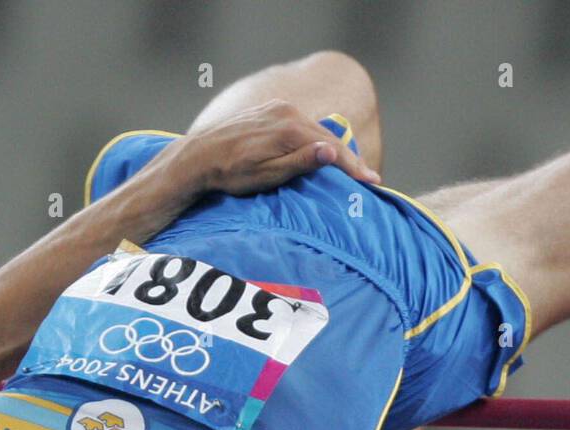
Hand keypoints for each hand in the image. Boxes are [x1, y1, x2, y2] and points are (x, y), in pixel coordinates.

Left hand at [170, 100, 381, 196]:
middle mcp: (287, 112)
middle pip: (328, 137)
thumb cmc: (230, 173)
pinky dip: (317, 139)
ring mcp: (278, 108)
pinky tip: (324, 151)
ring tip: (352, 168)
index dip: (354, 167)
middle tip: (370, 179)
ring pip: (316, 130)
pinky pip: (302, 125)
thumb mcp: (267, 175)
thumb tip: (331, 152)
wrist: (197, 156)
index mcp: (290, 129)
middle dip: (349, 159)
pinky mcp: (271, 110)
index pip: (332, 149)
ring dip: (334, 149)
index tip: (372, 182)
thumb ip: (301, 162)